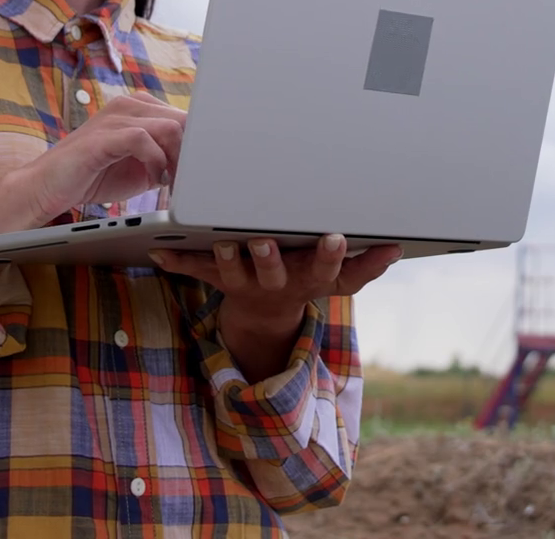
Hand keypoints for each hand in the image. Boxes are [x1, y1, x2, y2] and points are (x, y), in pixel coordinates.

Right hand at [0, 91, 184, 239]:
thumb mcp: (143, 166)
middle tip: (191, 180)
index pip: (186, 117)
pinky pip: (143, 139)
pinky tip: (154, 179)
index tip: (202, 170)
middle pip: (184, 119)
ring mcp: (115, 117)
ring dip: (178, 158)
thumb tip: (200, 166)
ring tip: (174, 181)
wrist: (48, 187)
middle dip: (193, 152)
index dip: (199, 144)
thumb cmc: (95, 176)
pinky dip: (156, 161)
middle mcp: (129, 105)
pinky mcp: (104, 135)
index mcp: (141, 108)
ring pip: (169, 127)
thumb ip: (169, 159)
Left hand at [150, 236, 401, 380]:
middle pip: (271, 271)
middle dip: (267, 257)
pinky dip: (176, 261)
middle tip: (263, 240)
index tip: (335, 237)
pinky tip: (158, 252)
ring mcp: (244, 282)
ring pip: (232, 270)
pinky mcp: (219, 278)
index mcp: (308, 278)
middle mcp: (276, 282)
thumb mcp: (340, 283)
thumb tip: (396, 247)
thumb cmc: (307, 282)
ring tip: (219, 240)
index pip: (324, 267)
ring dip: (224, 257)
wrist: (266, 316)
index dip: (330, 256)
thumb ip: (368, 266)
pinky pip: (194, 269)